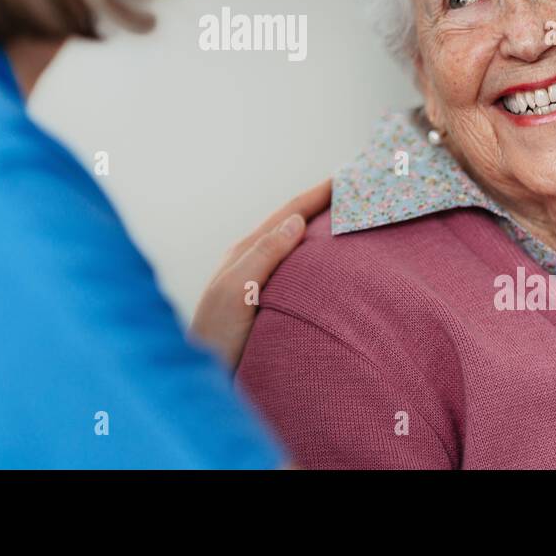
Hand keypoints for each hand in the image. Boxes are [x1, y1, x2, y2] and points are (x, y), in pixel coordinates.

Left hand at [190, 179, 330, 370]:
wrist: (201, 379)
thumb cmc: (215, 337)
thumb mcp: (236, 291)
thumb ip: (263, 255)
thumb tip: (296, 221)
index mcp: (245, 252)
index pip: (288, 213)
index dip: (317, 194)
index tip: (347, 176)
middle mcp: (252, 262)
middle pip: (292, 224)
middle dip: (321, 205)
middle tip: (354, 190)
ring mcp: (257, 281)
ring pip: (294, 245)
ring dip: (318, 228)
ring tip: (346, 218)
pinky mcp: (265, 303)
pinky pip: (296, 269)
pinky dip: (314, 256)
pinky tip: (328, 264)